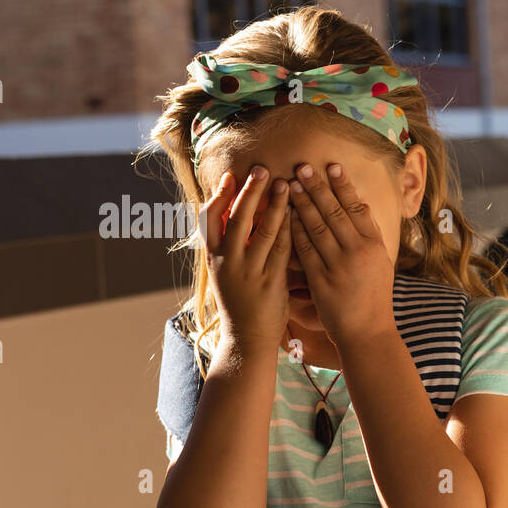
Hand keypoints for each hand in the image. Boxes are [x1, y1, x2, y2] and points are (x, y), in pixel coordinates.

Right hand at [202, 167, 293, 350]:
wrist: (247, 339)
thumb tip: (235, 215)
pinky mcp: (270, 282)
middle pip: (237, 218)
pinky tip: (298, 214)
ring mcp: (248, 272)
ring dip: (274, 205)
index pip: (210, 219)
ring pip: (261, 231)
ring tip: (284, 183)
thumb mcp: (226, 273)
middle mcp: (228, 262)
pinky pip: (281, 250)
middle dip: (249, 191)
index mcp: (214, 258)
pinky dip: (289, 230)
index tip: (231, 176)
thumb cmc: (240, 303)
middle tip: (261, 168)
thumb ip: (229, 246)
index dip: (220, 196)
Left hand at [285, 162, 395, 348]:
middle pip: (336, 212)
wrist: (367, 332)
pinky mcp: (321, 280)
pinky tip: (285, 215)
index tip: (332, 166)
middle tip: (303, 166)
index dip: (344, 186)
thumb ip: (370, 235)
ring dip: (303, 203)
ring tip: (291, 183)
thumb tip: (361, 205)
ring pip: (317, 226)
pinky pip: (304, 249)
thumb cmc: (374, 298)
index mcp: (375, 245)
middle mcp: (358, 252)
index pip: (357, 208)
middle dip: (318, 187)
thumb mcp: (381, 263)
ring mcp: (339, 265)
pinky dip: (294, 230)